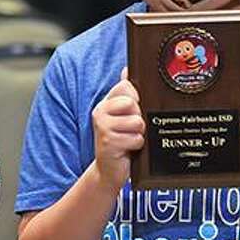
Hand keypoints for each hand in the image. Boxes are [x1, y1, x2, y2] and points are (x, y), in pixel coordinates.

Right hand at [91, 67, 144, 190]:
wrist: (109, 170)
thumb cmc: (120, 141)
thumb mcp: (123, 116)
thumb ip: (126, 93)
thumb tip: (127, 69)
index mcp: (106, 102)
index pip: (126, 86)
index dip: (136, 98)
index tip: (133, 111)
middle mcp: (101, 111)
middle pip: (133, 103)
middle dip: (139, 118)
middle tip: (130, 129)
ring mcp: (103, 126)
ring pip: (137, 121)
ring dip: (139, 134)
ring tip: (129, 140)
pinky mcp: (108, 142)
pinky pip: (136, 138)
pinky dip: (136, 146)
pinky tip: (127, 150)